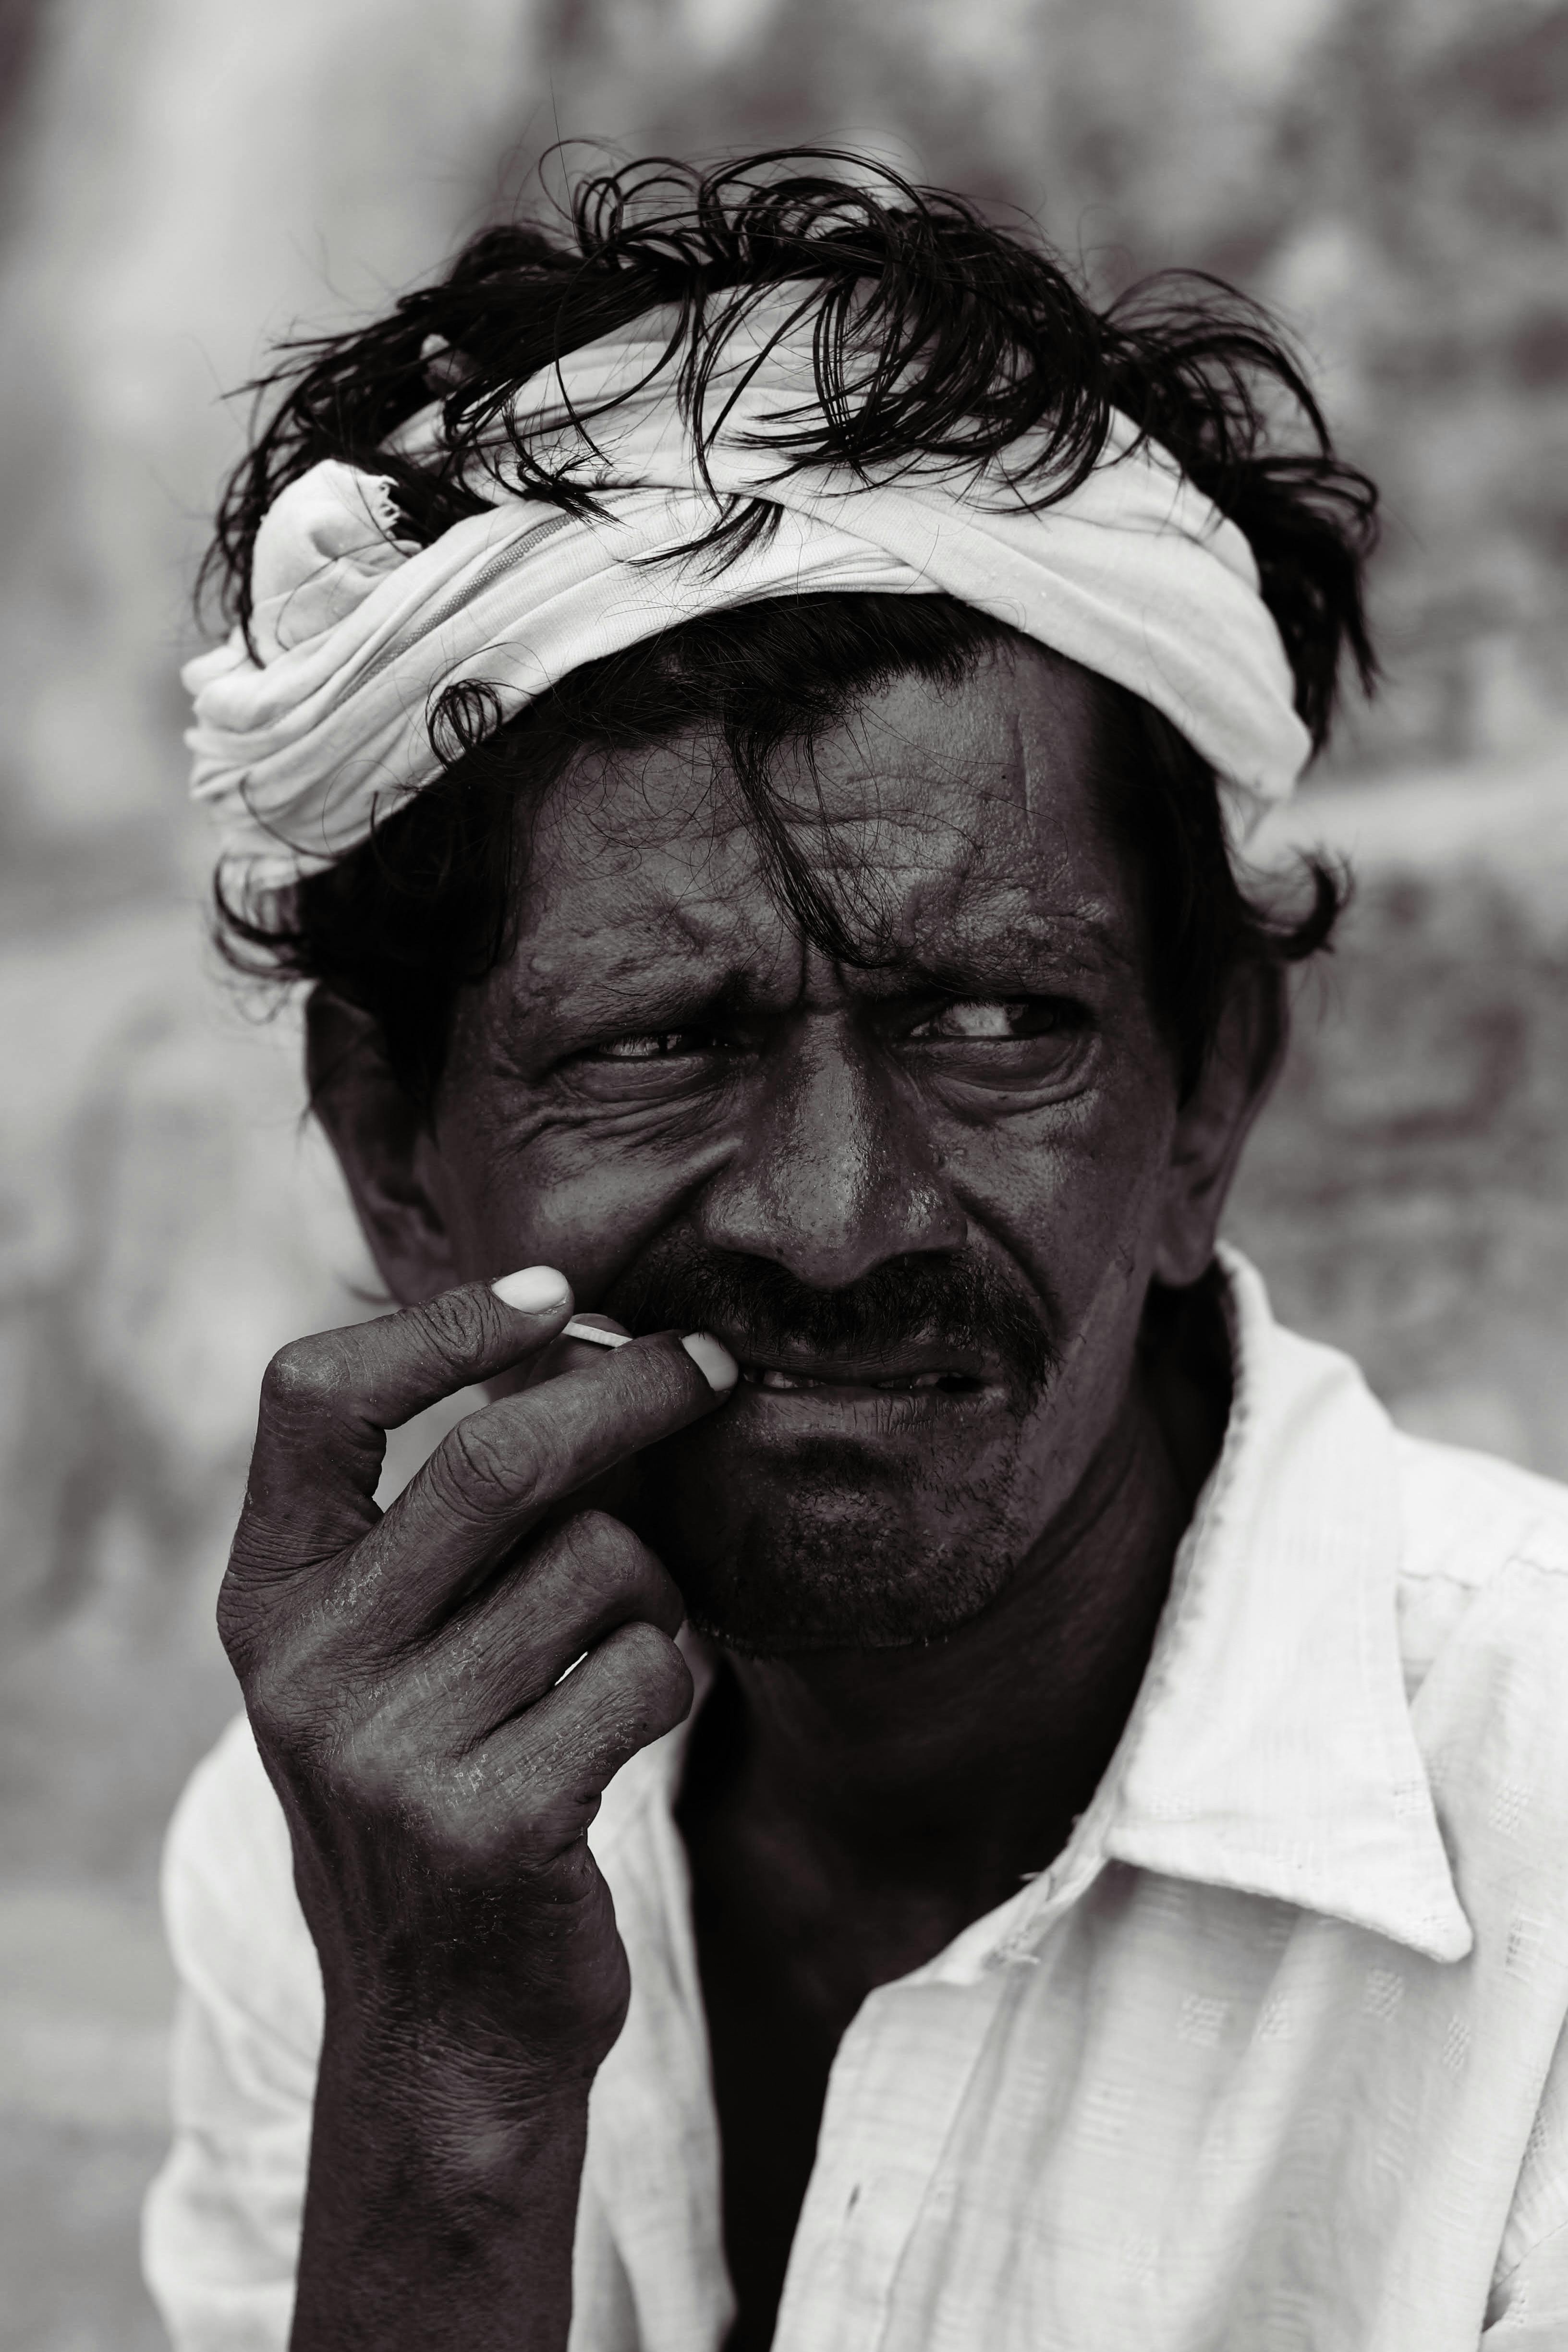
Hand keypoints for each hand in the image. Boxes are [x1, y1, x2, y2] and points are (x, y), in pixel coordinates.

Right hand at [215, 1269, 735, 2348]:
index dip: (438, 1324)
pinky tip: (625, 1729)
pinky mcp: (490, 1821)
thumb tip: (579, 1340)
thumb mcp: (387, 1650)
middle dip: (628, 1392)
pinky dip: (669, 1679)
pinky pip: (645, 1672)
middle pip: (498, 1459)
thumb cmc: (440, 1785)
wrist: (443, 2021)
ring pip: (602, 1566)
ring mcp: (391, 1749)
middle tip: (709, 1365)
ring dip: (655, 1589)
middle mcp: (308, 1663)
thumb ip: (442, 1520)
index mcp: (268, 1596)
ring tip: (621, 1648)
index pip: (314, 1399)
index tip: (553, 1292)